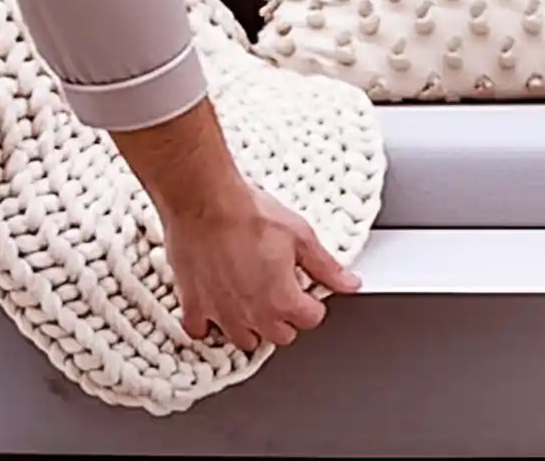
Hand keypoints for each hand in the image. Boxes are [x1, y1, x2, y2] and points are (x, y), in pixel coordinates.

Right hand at [166, 186, 360, 349]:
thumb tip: (350, 283)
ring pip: (244, 340)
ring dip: (252, 325)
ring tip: (253, 300)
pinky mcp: (195, 305)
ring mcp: (222, 314)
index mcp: (283, 300)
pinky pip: (201, 331)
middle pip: (280, 335)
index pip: (311, 319)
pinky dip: (210, 323)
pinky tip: (218, 305)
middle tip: (282, 291)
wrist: (206, 203)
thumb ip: (327, 267)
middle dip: (286, 317)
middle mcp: (253, 315)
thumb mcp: (301, 237)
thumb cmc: (250, 216)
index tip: (306, 288)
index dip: (312, 302)